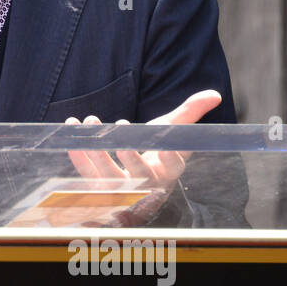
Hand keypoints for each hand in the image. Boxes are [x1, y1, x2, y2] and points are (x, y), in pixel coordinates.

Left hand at [62, 90, 220, 225]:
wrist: (131, 173)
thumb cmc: (155, 148)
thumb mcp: (172, 130)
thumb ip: (191, 112)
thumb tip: (215, 94)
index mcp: (168, 171)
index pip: (174, 167)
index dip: (171, 158)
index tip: (165, 145)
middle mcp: (146, 185)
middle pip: (139, 175)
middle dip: (129, 153)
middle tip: (121, 127)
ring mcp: (120, 191)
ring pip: (108, 178)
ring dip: (97, 151)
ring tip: (91, 122)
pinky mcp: (96, 190)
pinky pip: (85, 174)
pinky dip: (77, 153)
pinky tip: (71, 130)